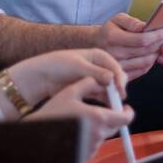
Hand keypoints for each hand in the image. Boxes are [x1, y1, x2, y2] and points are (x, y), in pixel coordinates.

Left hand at [6, 48, 126, 105]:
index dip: (119, 77)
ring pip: (110, 88)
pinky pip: (103, 95)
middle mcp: (99, 66)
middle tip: (118, 99)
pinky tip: (107, 107)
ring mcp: (96, 79)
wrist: (43, 76)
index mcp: (98, 56)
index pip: (114, 66)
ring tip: (113, 105)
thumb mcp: (78, 66)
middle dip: (118, 88)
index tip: (120, 88)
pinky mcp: (91, 90)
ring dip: (113, 96)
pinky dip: (106, 101)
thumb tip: (111, 78)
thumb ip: (95, 72)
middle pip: (115, 78)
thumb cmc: (58, 65)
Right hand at [32, 76, 133, 157]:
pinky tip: (76, 131)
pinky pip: (94, 144)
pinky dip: (89, 137)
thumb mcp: (69, 93)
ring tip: (81, 121)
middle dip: (111, 117)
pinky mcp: (86, 155)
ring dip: (98, 127)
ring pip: (104, 135)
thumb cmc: (52, 114)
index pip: (126, 118)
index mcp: (99, 117)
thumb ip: (87, 83)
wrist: (38, 138)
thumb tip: (100, 80)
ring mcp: (93, 147)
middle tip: (100, 110)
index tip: (124, 107)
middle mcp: (99, 134)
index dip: (128, 112)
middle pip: (116, 126)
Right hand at [94, 13, 162, 80]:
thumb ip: (131, 21)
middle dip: (161, 43)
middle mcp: (113, 54)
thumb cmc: (110, 30)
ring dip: (158, 53)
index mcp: (112, 38)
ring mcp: (117, 66)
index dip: (157, 35)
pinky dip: (151, 63)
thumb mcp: (117, 19)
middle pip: (145, 51)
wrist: (95, 45)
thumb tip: (144, 26)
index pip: (141, 39)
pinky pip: (142, 70)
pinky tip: (154, 54)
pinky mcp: (121, 74)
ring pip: (145, 62)